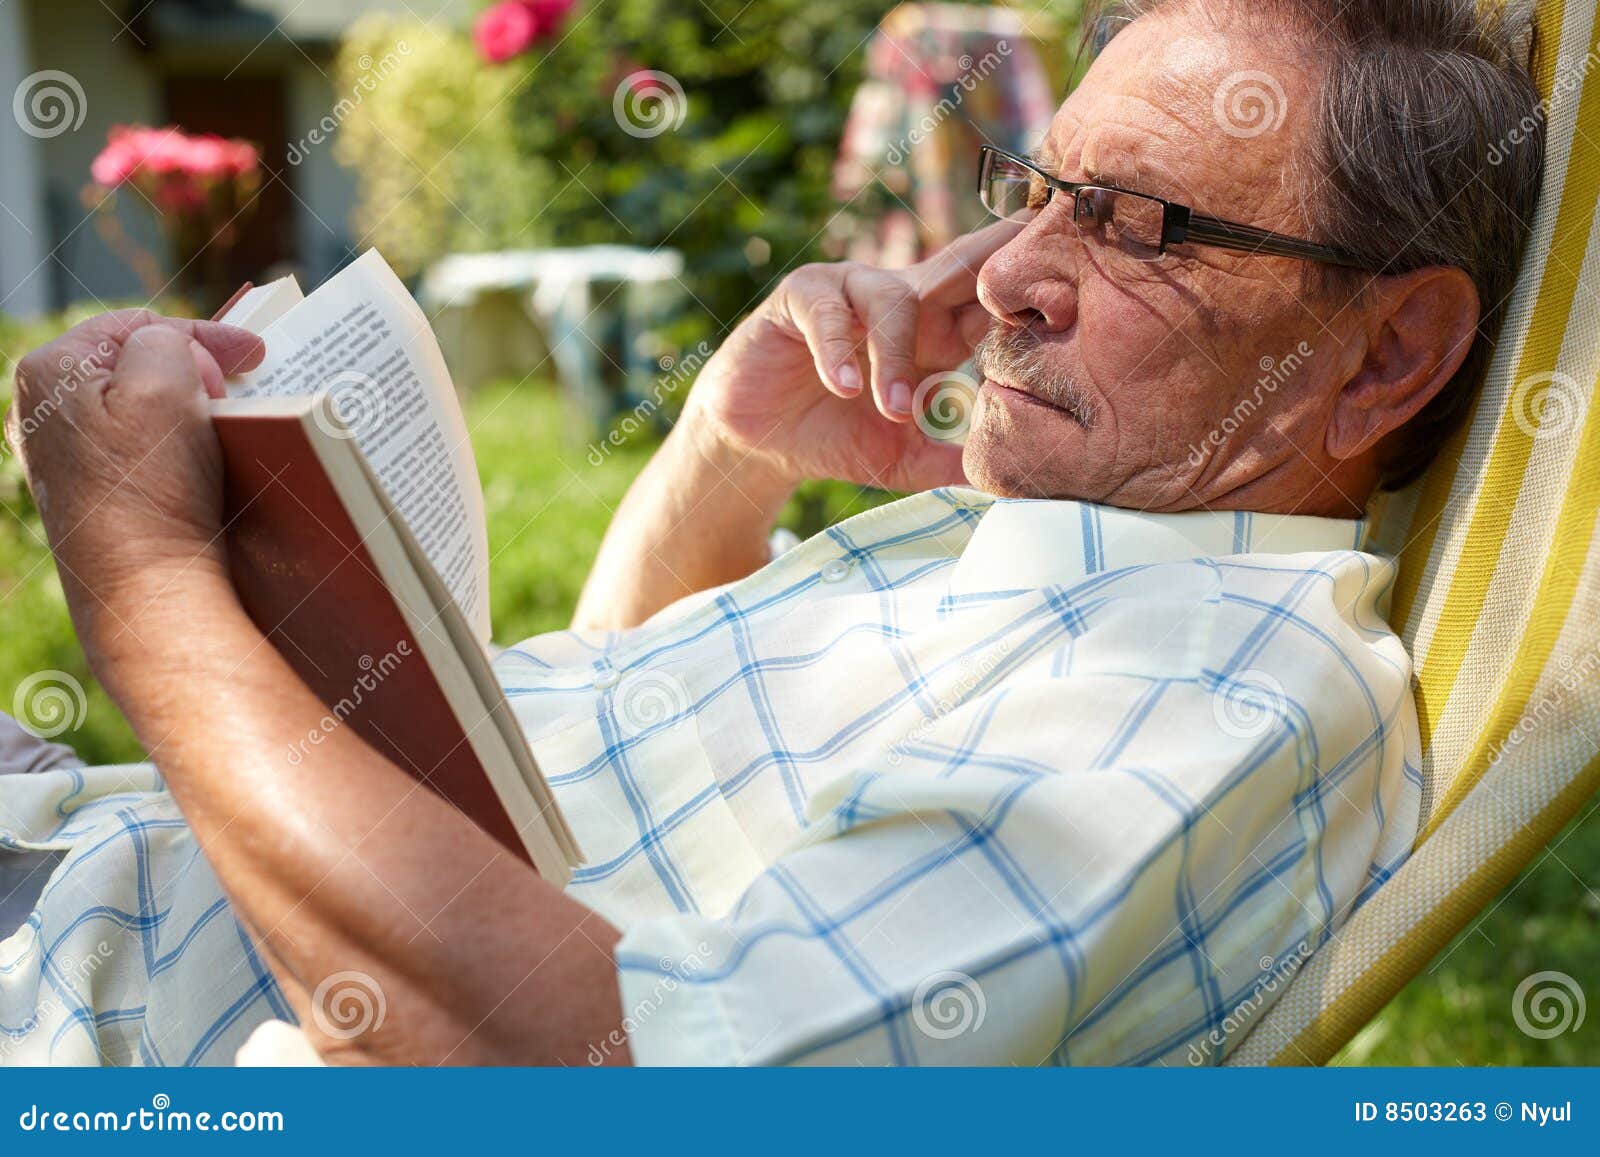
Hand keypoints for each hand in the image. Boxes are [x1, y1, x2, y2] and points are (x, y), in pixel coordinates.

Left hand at [5, 310, 263, 630]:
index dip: (204, 334)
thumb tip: (176, 357)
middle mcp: (45, 411)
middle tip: (241, 388)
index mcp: (53, 371)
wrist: (145, 586)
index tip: (256, 351)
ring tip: (226, 424)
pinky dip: (176, 445)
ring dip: (189, 410)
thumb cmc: (151, 487)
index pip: (140, 326)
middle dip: (195, 371)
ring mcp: (66, 457)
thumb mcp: (166, 383)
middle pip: (137, 365)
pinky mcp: (92, 496)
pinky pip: (140, 450)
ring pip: (142, 408)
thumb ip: (168, 342)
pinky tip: (205, 460)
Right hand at [683, 220, 1020, 491]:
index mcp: (937, 331)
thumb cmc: (837, 439)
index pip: (991, 300)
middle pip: (958, 266)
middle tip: (1030, 250)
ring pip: (892, 301)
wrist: (759, 443)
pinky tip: (845, 386)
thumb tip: (1019, 483)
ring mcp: (850, 292)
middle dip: (995, 256)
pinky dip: (838, 349)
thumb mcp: (905, 460)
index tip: (1076, 281)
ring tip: (892, 410)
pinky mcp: (799, 298)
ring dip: (895, 356)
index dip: (1025, 291)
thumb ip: (953, 463)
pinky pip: (825, 312)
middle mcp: (901, 300)